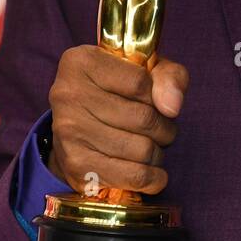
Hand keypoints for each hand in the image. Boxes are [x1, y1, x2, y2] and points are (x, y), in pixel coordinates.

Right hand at [47, 45, 188, 195]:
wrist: (78, 128)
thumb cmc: (118, 92)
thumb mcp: (146, 71)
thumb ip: (169, 76)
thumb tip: (172, 106)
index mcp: (82, 62)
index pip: (140, 82)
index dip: (157, 95)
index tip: (153, 100)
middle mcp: (68, 95)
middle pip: (144, 118)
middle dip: (164, 127)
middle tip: (159, 129)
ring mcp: (69, 132)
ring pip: (143, 149)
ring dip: (158, 152)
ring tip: (150, 146)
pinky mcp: (77, 166)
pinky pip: (133, 176)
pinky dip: (153, 178)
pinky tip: (153, 172)